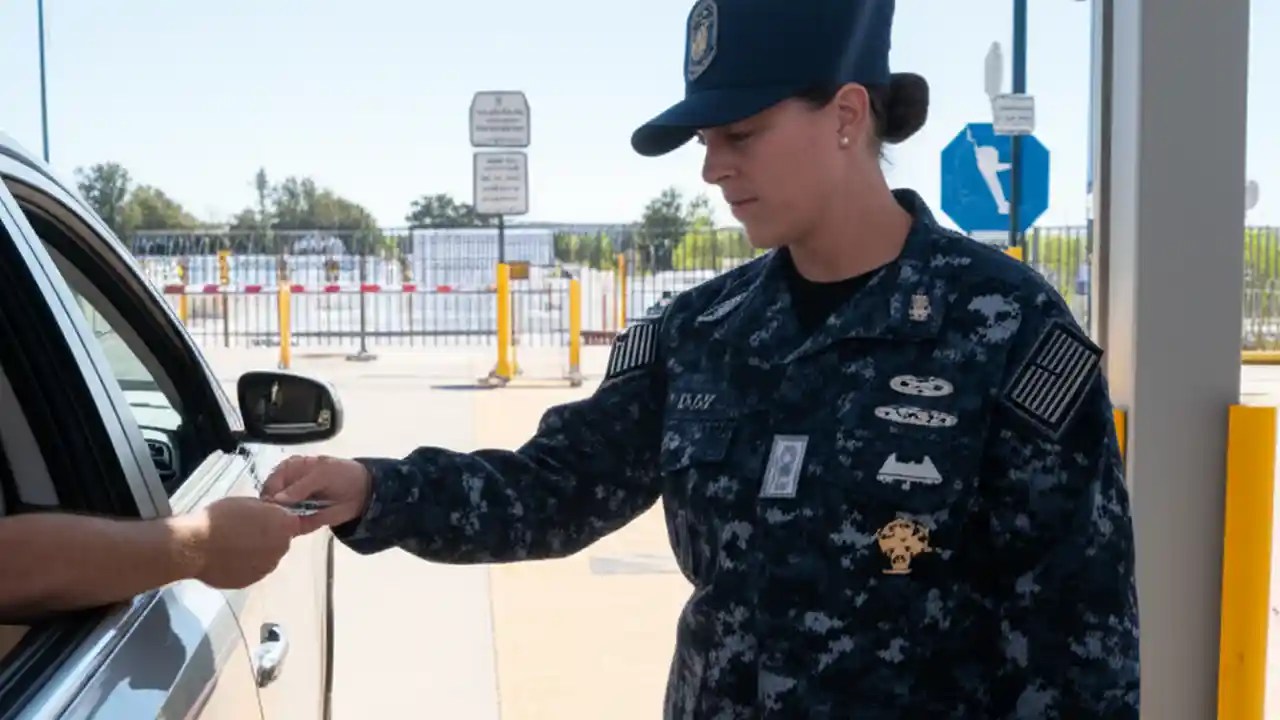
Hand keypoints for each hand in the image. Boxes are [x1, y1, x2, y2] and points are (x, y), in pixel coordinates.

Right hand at [178, 497, 300, 588]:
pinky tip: (226, 559)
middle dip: (267, 537)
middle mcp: (280, 549)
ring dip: (255, 553)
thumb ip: (266, 512)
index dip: (276, 520)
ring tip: (231, 546)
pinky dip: (242, 566)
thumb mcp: (249, 503)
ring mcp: (265, 568)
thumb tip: (268, 518)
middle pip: (279, 542)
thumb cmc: (221, 518)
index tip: (262, 518)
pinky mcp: (249, 581)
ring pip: (265, 558)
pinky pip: (250, 571)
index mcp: (284, 526)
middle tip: (243, 531)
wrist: (195, 545)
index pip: (290, 522)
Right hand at [262, 455, 372, 534]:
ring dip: (284, 522)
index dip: (269, 496)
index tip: (272, 507)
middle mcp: (284, 488)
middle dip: (274, 512)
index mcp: (287, 470)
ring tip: (295, 522)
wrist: (362, 490)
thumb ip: (301, 486)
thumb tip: (277, 499)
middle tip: (284, 517)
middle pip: (269, 503)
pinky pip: (293, 527)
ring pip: (278, 517)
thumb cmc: (341, 474)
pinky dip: (296, 529)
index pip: (269, 484)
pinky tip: (302, 527)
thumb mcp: (322, 474)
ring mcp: (291, 506)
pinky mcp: (301, 521)